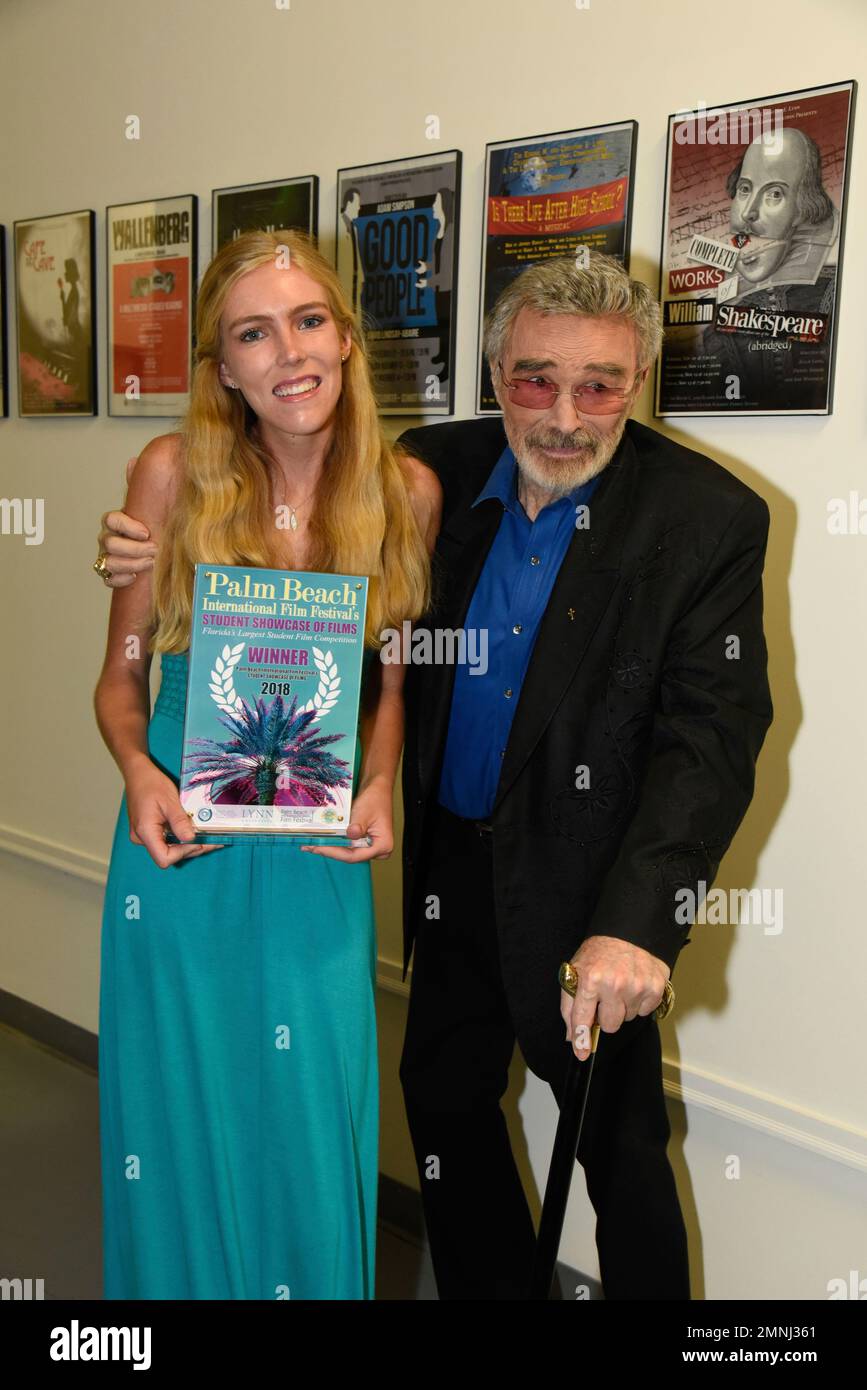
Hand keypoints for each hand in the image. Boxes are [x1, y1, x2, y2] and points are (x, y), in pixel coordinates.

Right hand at [97, 457, 156, 588]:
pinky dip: (121, 579)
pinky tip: (136, 577)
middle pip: (110, 544)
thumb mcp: (148, 507)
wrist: (156, 550)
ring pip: (109, 562)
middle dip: (134, 549)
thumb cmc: (150, 526)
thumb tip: (134, 461)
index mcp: (115, 521)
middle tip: (155, 550)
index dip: (126, 526)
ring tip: (150, 563)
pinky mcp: (109, 574)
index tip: (146, 532)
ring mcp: (106, 556)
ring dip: (131, 564)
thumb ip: (141, 487)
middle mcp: (107, 538)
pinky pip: (107, 579)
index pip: (110, 520)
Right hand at [125, 758, 226, 867]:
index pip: (164, 858)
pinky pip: (166, 841)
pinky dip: (180, 838)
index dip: (184, 852)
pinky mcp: (148, 832)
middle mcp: (141, 838)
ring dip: (188, 844)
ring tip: (207, 836)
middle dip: (191, 849)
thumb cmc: (151, 784)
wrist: (138, 774)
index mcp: (145, 831)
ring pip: (169, 849)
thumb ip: (180, 822)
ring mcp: (144, 836)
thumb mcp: (170, 801)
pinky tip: (193, 831)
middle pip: (168, 855)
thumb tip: (191, 839)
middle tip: (213, 840)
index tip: (199, 841)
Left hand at [300, 775, 393, 862]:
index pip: (355, 856)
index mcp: (383, 846)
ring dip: (329, 847)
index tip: (318, 848)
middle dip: (328, 850)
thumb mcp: (364, 812)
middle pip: (349, 855)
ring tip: (310, 844)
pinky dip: (334, 842)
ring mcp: (370, 847)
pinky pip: (346, 845)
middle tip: (308, 846)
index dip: (334, 853)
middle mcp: (377, 850)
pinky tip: (320, 839)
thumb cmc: (375, 799)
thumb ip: (357, 826)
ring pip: (346, 851)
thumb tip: (350, 835)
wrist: (378, 789)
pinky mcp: (362, 842)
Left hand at [560, 935, 669, 1060]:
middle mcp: (614, 984)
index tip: (581, 1053)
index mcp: (590, 979)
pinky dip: (639, 1002)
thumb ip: (570, 1005)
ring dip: (623, 1007)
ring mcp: (637, 986)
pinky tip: (634, 985)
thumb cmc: (599, 952)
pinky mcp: (655, 987)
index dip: (581, 1039)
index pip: (583, 1018)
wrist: (628, 930)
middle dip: (606, 1016)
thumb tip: (571, 1036)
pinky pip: (645, 1011)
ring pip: (628, 1019)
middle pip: (609, 1025)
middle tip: (606, 997)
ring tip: (621, 986)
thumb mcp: (576, 971)